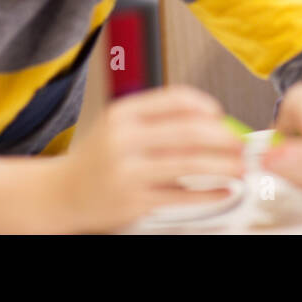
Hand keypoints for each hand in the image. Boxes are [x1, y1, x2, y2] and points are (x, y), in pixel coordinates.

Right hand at [50, 85, 244, 232]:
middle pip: (188, 131)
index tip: (222, 115)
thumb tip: (214, 120)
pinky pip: (181, 196)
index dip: (206, 106)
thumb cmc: (98, 157)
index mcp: (123, 113)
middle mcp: (123, 139)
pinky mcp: (133, 201)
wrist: (58, 194)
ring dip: (223, 165)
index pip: (175, 99)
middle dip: (224, 137)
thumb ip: (158, 119)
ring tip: (242, 166)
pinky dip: (209, 193)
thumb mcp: (119, 126)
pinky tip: (226, 190)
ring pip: (189, 163)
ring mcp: (128, 172)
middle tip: (242, 143)